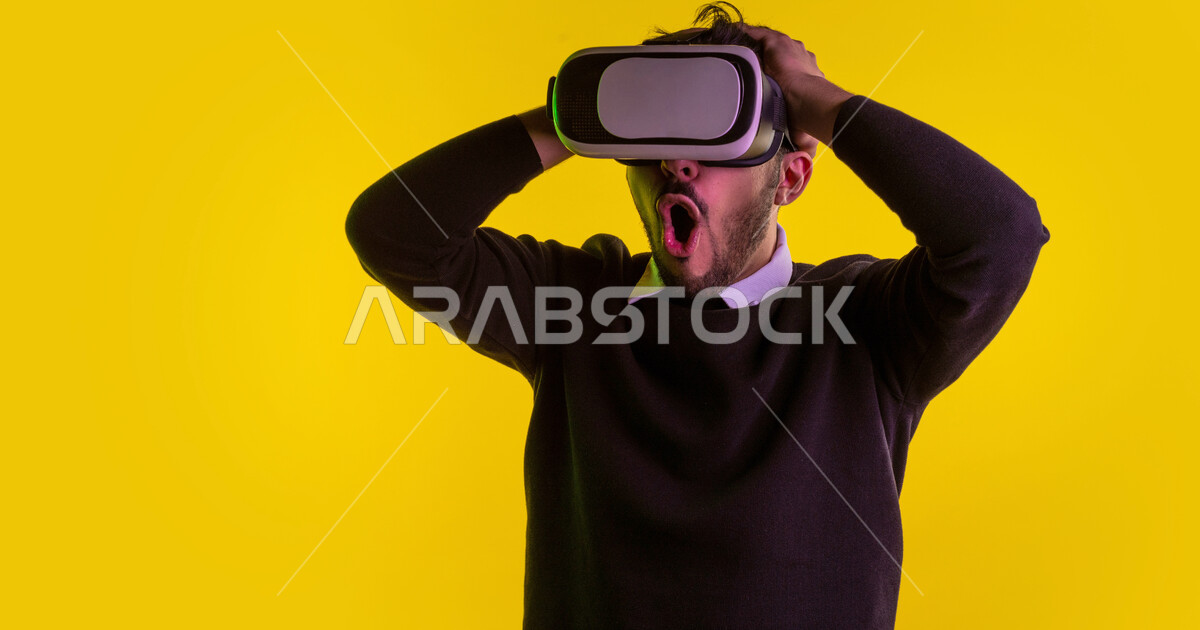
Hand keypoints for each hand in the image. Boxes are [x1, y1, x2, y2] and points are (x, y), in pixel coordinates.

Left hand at [739, 25, 854, 147]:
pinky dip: (747, 34)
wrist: (811, 102)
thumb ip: (802, 150)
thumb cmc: (810, 118)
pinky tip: (736, 36)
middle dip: (769, 60)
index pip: (796, 72)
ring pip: (771, 42)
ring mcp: (791, 49)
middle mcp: (803, 60)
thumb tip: (799, 175)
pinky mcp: (778, 44)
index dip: (784, 75)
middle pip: (783, 55)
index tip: (771, 82)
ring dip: (758, 45)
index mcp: (810, 78)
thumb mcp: (805, 136)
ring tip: (741, 50)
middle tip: (752, 68)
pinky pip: (759, 34)